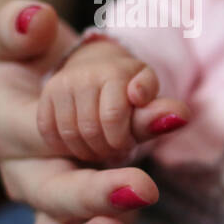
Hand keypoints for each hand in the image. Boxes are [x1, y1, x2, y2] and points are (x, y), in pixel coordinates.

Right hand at [0, 0, 189, 223]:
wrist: (44, 102)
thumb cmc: (39, 69)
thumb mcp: (24, 42)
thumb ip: (19, 28)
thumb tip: (34, 16)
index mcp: (6, 126)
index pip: (37, 129)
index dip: (77, 123)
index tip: (131, 114)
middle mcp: (26, 175)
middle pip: (50, 196)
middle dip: (93, 197)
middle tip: (142, 190)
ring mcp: (53, 209)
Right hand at [37, 36, 158, 162]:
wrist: (98, 66)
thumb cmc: (131, 89)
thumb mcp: (149, 95)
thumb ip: (158, 111)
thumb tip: (179, 116)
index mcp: (115, 72)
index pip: (112, 117)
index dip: (121, 141)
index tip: (133, 158)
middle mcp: (82, 75)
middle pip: (91, 130)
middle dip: (108, 148)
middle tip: (118, 149)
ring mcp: (59, 84)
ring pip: (69, 134)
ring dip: (89, 150)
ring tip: (102, 147)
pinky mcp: (45, 96)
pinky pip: (49, 132)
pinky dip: (66, 146)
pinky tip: (82, 144)